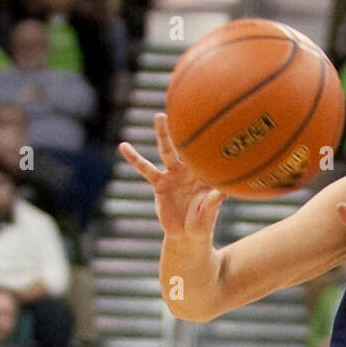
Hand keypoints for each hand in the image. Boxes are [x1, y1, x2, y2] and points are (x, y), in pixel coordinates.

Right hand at [118, 112, 226, 240]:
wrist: (187, 235)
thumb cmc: (202, 224)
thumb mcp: (208, 216)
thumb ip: (213, 204)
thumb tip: (222, 192)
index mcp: (205, 175)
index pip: (209, 157)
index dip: (212, 145)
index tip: (217, 129)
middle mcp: (189, 171)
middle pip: (188, 147)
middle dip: (189, 131)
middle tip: (190, 111)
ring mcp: (173, 175)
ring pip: (168, 152)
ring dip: (164, 134)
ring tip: (159, 116)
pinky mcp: (159, 183)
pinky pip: (145, 168)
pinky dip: (134, 158)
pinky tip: (123, 146)